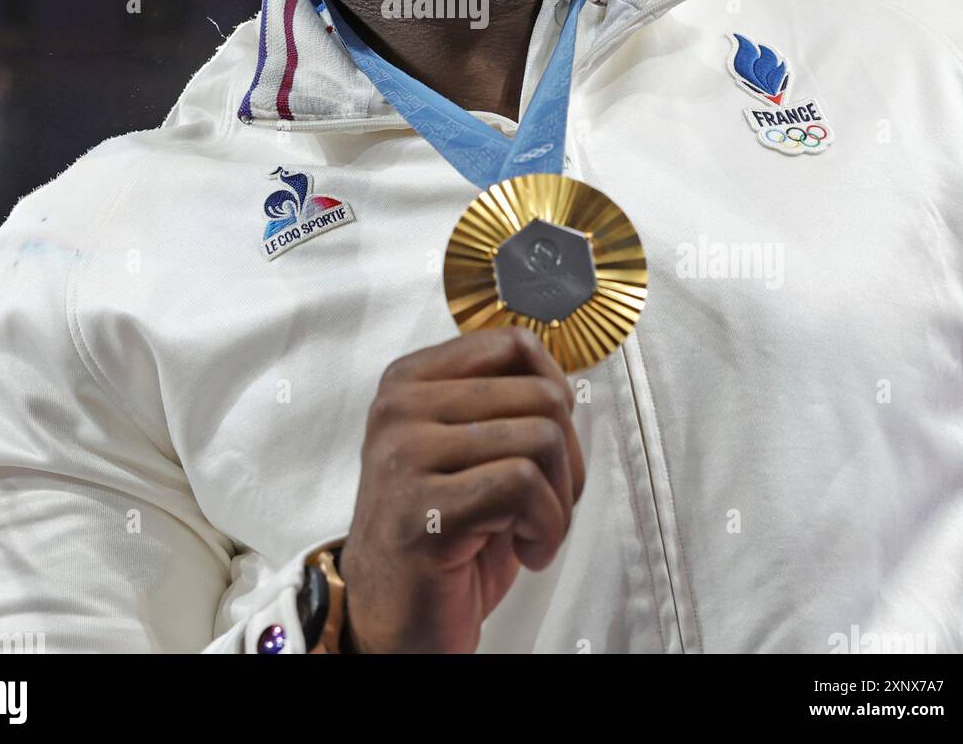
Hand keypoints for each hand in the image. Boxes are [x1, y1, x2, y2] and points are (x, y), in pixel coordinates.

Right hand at [340, 327, 584, 653]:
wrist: (394, 619)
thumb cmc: (447, 532)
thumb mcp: (470, 449)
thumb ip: (502, 402)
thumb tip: (564, 379)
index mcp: (410, 380)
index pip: (513, 343)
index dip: (554, 393)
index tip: (547, 445)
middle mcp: (400, 407)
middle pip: (540, 396)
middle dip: (568, 459)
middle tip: (545, 503)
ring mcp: (404, 456)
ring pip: (541, 439)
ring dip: (560, 500)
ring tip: (531, 530)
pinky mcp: (422, 511)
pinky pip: (524, 486)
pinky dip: (548, 527)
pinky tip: (525, 550)